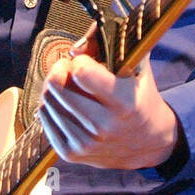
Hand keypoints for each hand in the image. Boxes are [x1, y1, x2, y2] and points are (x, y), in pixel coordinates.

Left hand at [37, 23, 186, 170]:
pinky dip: (50, 106)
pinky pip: (44, 119)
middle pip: (57, 86)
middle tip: (69, 69)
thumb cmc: (141, 97)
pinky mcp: (71, 153)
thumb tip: (79, 41)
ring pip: (47, 102)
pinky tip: (65, 102)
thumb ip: (112, 43)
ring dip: (53, 87)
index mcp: (124, 102)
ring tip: (68, 85)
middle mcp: (104, 126)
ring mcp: (86, 143)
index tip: (85, 61)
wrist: (149, 144)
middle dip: (60, 70)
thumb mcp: (137, 66)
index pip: (82, 72)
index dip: (79, 61)